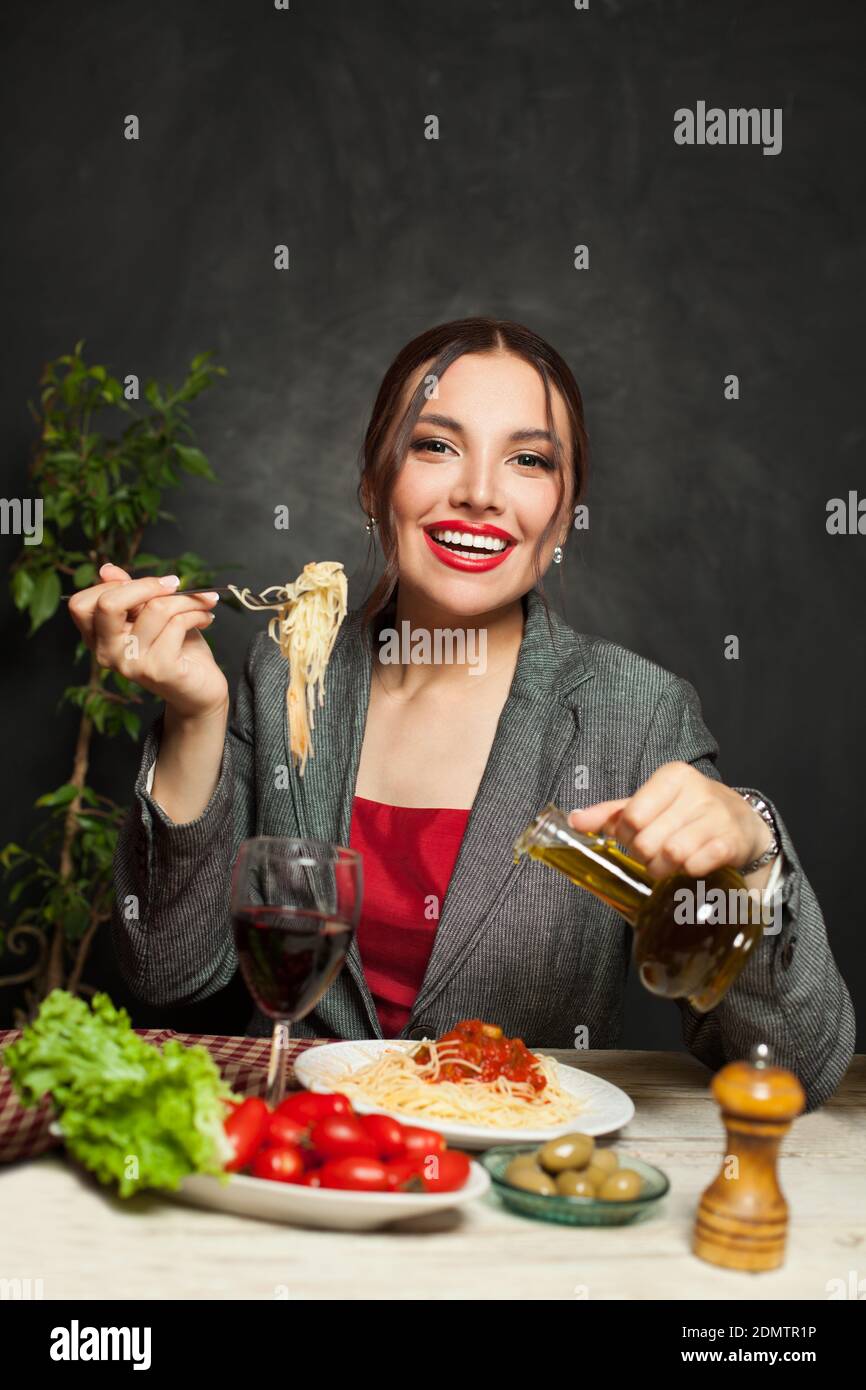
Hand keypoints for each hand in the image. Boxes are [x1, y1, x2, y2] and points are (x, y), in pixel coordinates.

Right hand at [68, 562, 229, 720]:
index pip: (82, 604)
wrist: (200, 689)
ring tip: (202, 604)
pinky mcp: (158, 670)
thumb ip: (129, 594)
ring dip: (187, 599)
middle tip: (174, 584)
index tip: (148, 583)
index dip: (114, 585)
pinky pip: (177, 623)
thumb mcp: (150, 615)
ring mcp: (131, 664)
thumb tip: (107, 570)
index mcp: (97, 639)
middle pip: (108, 604)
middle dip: (147, 585)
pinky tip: (206, 618)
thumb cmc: (176, 649)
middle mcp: (107, 654)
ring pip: (155, 608)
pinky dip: (197, 613)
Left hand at [567, 761, 774, 879]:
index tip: (632, 839)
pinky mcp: (732, 841)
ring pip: (672, 854)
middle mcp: (697, 791)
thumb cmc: (688, 812)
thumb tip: (573, 820)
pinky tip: (689, 867)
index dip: (625, 836)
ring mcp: (718, 816)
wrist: (742, 822)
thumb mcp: (651, 804)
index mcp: (673, 776)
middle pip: (648, 839)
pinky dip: (687, 872)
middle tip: (650, 857)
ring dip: (662, 869)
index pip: (632, 815)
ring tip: (665, 866)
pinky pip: (698, 864)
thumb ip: (611, 813)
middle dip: (643, 856)